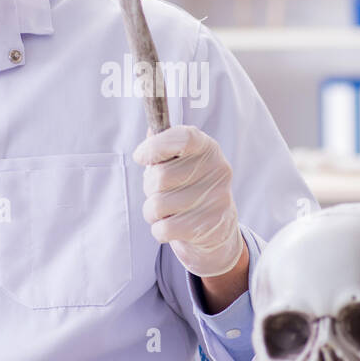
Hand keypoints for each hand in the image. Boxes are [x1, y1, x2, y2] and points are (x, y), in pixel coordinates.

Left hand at [132, 124, 244, 277]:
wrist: (218, 230)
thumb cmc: (190, 189)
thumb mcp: (180, 163)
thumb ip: (165, 147)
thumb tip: (151, 130)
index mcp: (208, 148)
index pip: (182, 137)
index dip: (155, 146)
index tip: (140, 156)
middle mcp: (217, 170)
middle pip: (160, 177)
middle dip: (150, 187)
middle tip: (161, 191)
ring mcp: (215, 200)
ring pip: (158, 205)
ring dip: (152, 211)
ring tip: (167, 210)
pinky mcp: (209, 227)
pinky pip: (163, 228)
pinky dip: (159, 230)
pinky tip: (173, 226)